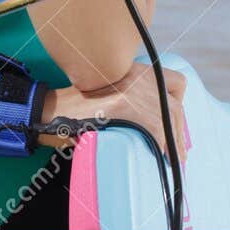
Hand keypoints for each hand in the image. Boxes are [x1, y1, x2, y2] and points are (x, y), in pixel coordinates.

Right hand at [41, 62, 188, 164]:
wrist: (51, 110)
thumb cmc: (76, 107)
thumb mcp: (109, 91)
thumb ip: (132, 93)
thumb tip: (156, 117)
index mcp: (134, 68)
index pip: (176, 81)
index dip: (178, 105)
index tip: (173, 123)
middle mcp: (137, 74)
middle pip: (176, 105)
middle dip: (179, 131)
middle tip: (176, 151)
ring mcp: (132, 88)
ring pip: (169, 120)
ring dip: (174, 143)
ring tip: (171, 160)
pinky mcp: (125, 105)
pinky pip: (158, 129)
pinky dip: (163, 147)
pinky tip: (160, 157)